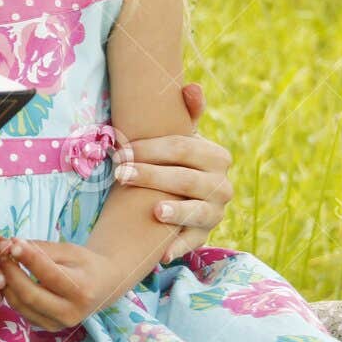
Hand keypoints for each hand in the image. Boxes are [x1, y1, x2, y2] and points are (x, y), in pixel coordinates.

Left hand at [0, 239, 124, 329]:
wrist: (102, 287)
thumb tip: (12, 244)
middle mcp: (72, 312)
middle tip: (2, 255)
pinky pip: (22, 311)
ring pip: (21, 305)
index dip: (27, 258)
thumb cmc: (85, 264)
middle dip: (11, 273)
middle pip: (30, 294)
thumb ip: (42, 248)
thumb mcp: (69, 250)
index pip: (49, 274)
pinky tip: (10, 280)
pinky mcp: (48, 328)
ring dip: (7, 283)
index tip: (12, 243)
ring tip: (4, 265)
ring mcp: (59, 324)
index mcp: (82, 290)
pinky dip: (11, 294)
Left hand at [117, 81, 233, 261]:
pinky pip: (193, 243)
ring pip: (198, 212)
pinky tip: (161, 254)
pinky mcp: (204, 235)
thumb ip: (187, 112)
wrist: (182, 190)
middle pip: (186, 178)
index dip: (151, 148)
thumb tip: (191, 87)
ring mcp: (215, 212)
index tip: (121, 149)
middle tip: (119, 174)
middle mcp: (222, 185)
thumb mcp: (181, 135)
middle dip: (151, 175)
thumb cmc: (174, 158)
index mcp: (216, 156)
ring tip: (155, 211)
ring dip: (176, 212)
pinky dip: (178, 248)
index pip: (183, 148)